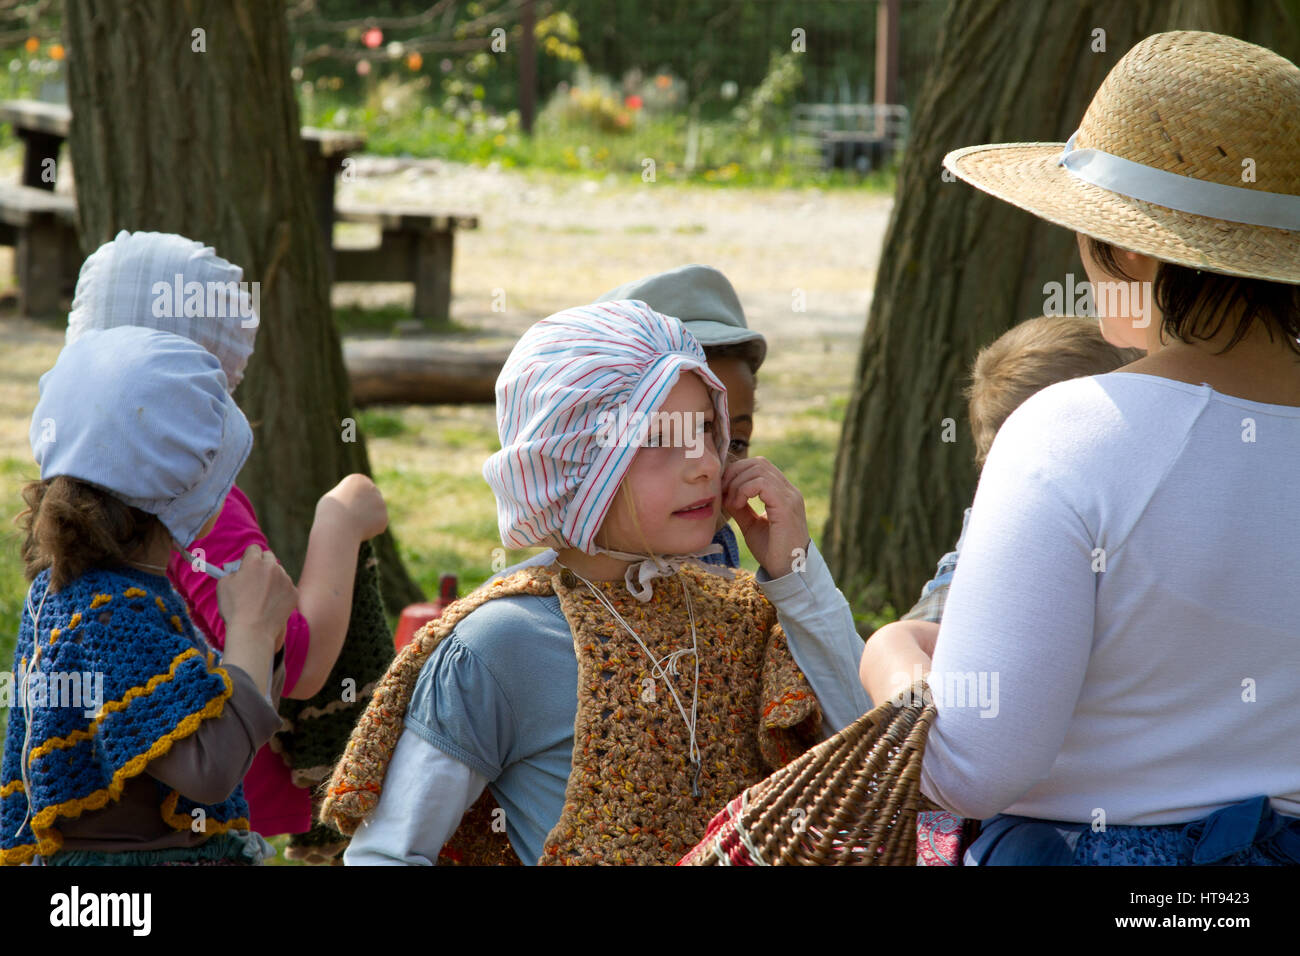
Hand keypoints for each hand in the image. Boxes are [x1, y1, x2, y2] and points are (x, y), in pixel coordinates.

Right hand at [217, 544, 297, 651]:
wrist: (253, 631)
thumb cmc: (235, 609)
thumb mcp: (223, 585)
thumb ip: (232, 571)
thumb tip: (238, 570)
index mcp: (254, 562)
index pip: (253, 549)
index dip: (248, 556)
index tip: (246, 564)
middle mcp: (272, 567)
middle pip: (269, 557)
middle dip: (262, 564)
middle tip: (255, 577)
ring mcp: (285, 579)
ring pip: (279, 572)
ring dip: (272, 579)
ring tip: (262, 596)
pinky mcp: (294, 592)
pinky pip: (286, 587)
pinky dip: (280, 593)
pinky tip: (271, 604)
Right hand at [318, 473, 388, 541]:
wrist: (337, 529)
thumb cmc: (330, 513)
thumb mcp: (335, 498)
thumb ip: (349, 496)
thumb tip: (356, 500)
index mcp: (358, 479)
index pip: (361, 489)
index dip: (352, 501)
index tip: (343, 507)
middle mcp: (372, 488)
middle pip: (370, 500)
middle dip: (363, 509)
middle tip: (350, 518)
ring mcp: (380, 502)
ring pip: (374, 513)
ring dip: (366, 520)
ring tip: (352, 524)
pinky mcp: (384, 517)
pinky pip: (377, 525)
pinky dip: (370, 530)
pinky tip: (359, 530)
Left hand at [720, 456, 809, 577]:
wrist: (787, 572)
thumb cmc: (771, 551)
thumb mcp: (751, 524)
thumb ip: (741, 507)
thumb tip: (724, 492)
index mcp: (783, 493)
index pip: (760, 466)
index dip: (737, 472)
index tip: (723, 490)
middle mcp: (789, 491)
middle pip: (758, 463)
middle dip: (735, 474)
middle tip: (723, 493)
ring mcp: (790, 497)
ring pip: (759, 470)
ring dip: (737, 483)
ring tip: (731, 503)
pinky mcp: (786, 506)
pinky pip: (761, 484)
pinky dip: (744, 490)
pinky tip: (737, 505)